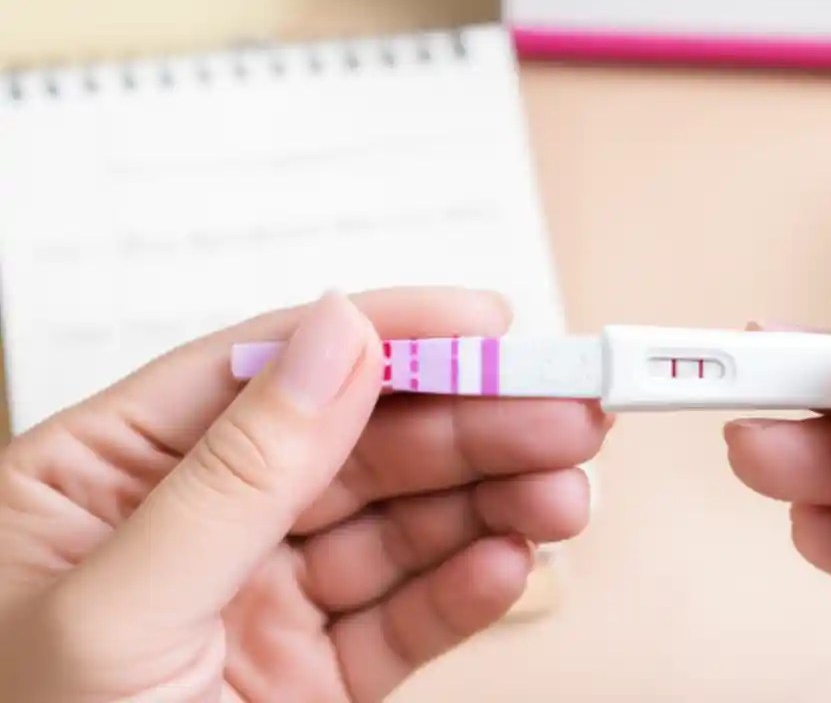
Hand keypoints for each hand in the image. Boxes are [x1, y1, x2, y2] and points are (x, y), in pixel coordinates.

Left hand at [0, 289, 609, 701]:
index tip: (486, 325)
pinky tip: (509, 562)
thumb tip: (335, 340)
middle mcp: (191, 531)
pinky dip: (465, 591)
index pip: (262, 374)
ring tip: (563, 492)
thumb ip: (236, 472)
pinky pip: (403, 619)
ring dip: (492, 502)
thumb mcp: (120, 614)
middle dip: (471, 424)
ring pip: (397, 528)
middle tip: (566, 411)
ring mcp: (257, 605)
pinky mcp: (312, 677)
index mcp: (102, 480)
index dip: (388, 338)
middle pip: (356, 444)